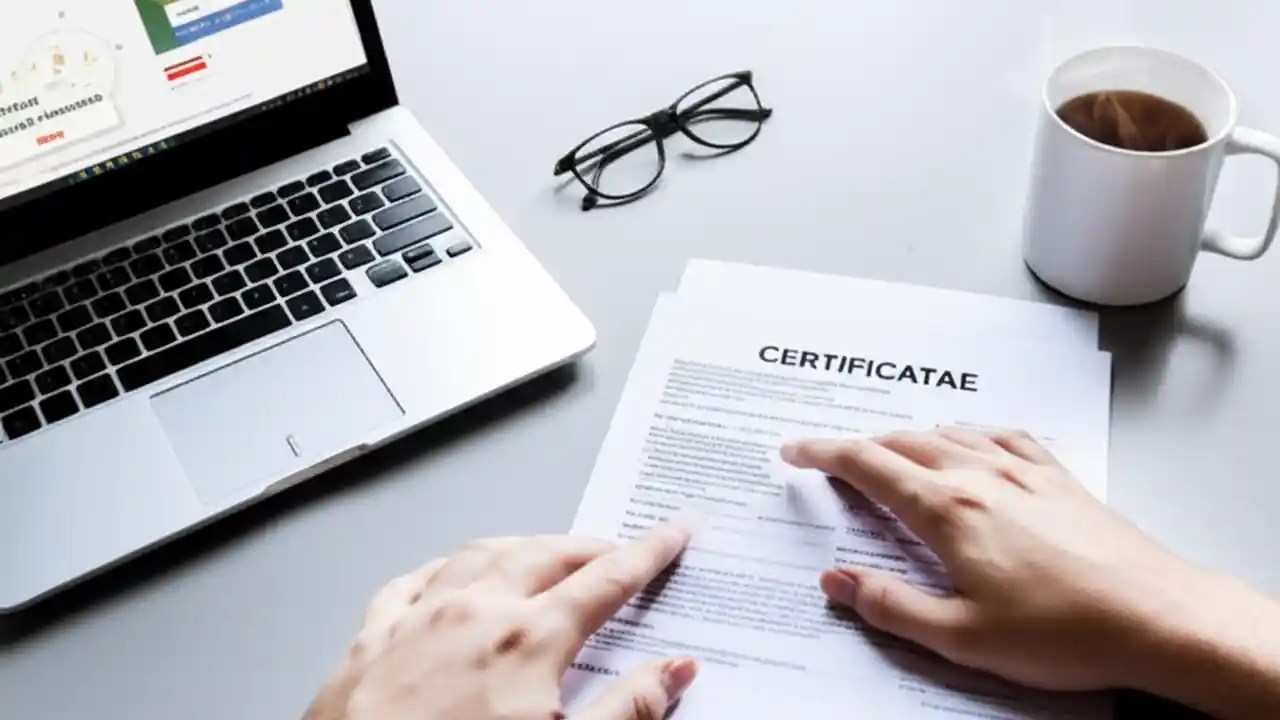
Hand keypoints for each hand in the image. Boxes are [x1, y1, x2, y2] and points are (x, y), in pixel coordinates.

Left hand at [304, 524, 698, 719]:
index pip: (607, 580)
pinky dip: (445, 568)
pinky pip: (413, 581)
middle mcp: (473, 613)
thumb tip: (675, 672)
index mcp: (527, 640)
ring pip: (480, 554)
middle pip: (546, 555)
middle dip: (588, 546)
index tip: (672, 534)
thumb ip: (626, 709)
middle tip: (617, 549)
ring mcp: (417, 620)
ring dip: (522, 546)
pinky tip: (449, 573)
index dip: (648, 553)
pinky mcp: (371, 639)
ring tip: (544, 551)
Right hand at [781, 428, 1197, 691]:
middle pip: (903, 442)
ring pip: (949, 433)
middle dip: (857, 445)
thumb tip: (838, 583)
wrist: (1158, 618)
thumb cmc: (1066, 632)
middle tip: (829, 456)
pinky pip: (1003, 436)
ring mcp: (1024, 472)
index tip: (795, 449)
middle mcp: (982, 477)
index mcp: (949, 511)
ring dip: (908, 437)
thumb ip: (891, 605)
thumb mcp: (961, 637)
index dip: (823, 452)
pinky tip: (972, 441)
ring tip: (889, 450)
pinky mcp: (1060, 480)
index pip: (868, 465)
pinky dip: (970, 433)